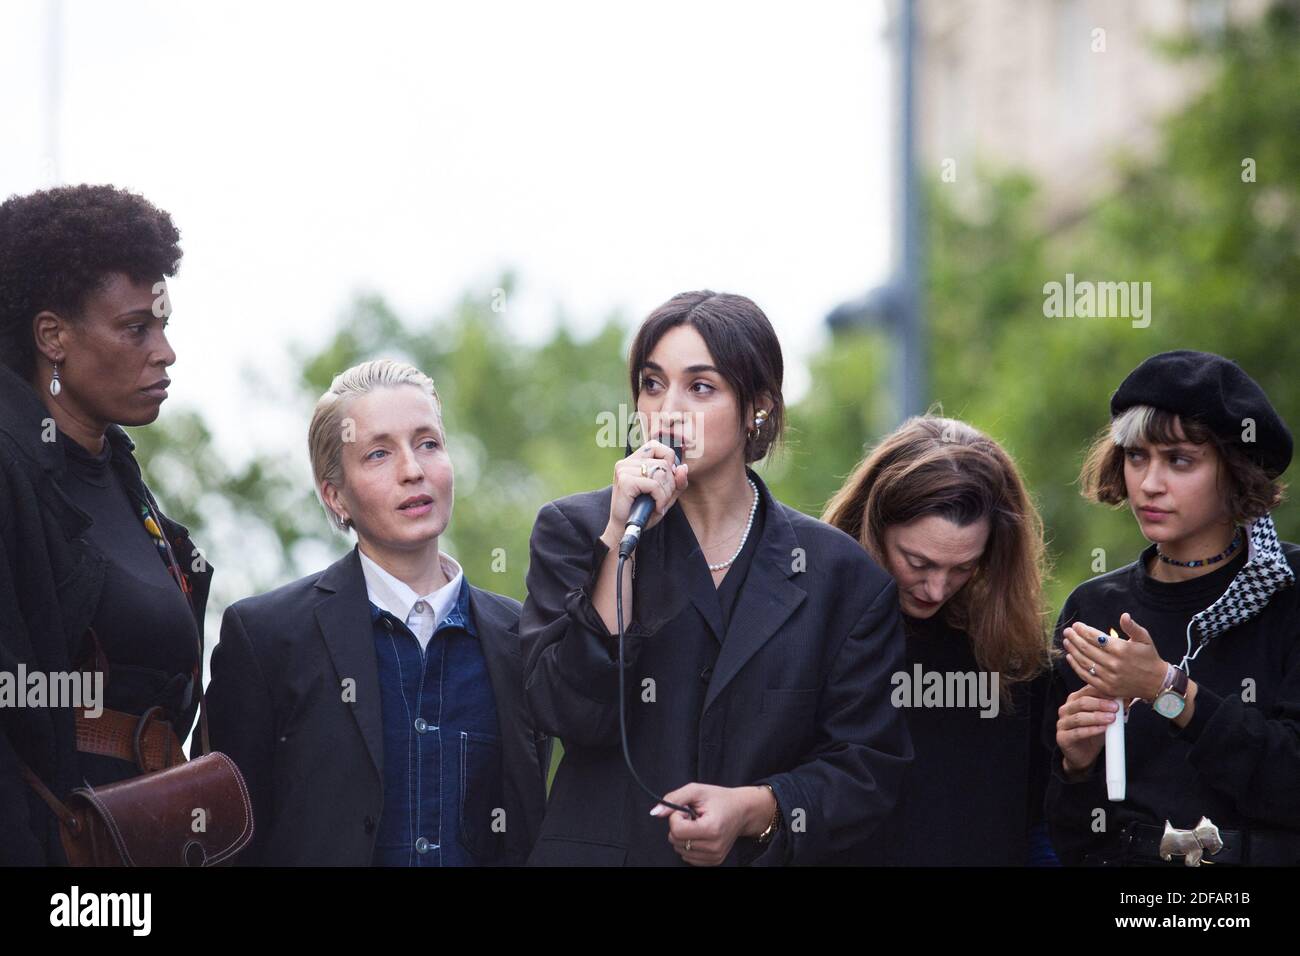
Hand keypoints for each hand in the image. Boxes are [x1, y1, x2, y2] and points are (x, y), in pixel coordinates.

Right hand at [602, 439, 687, 545]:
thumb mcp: (665, 495)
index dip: (668, 460)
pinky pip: (654, 484)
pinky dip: (660, 498)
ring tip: (658, 503)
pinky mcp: (625, 481)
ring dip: (666, 493)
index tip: (667, 480)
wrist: (624, 530)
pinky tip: (656, 507)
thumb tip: (683, 467)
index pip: (656, 446)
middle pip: (663, 463)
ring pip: (661, 473)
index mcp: (633, 461)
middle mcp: (626, 463)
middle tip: (662, 499)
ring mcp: (624, 470)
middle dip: (670, 484)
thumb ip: (676, 482)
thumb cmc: (642, 512)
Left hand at [649, 783, 771, 865]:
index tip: (686, 810)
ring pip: (680, 850)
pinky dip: (689, 845)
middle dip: (678, 826)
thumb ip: (673, 799)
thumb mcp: (696, 790)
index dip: (676, 817)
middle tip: (693, 816)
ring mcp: (714, 856)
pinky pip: (688, 856)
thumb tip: (655, 812)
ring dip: (683, 836)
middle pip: (676, 841)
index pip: (677, 830)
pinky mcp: (714, 861)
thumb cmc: (719, 799)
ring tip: (697, 824)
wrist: (742, 811)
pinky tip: (700, 834)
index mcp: (711, 829)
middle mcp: (714, 847)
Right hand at [1055, 684, 1117, 777]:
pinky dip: (1091, 730)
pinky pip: (1077, 732)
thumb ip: (1110, 709)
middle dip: (1100, 704)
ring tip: (1111, 718)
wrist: (1083, 754)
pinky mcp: (1063, 737)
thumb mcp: (1102, 718)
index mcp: (1074, 700)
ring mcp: (1062, 723)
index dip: (1102, 692)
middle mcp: (1066, 710)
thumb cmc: (1093, 733)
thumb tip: (1126, 699)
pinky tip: (1102, 729)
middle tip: (1115, 707)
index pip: (1087, 691)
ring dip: (1097, 717)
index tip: (1117, 695)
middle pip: (1082, 702)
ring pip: (1079, 717)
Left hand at [1062, 612, 1167, 702]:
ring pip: (1084, 661)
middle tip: (1067, 631)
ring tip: (1066, 641)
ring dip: (1072, 650)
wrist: (1156, 683)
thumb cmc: (1149, 657)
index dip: (1083, 630)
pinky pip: (1086, 676)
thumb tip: (1124, 615)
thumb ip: (1132, 627)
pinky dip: (1075, 666)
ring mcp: (1109, 677)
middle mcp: (1114, 664)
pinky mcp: (1106, 688)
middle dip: (1074, 638)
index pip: (1096, 637)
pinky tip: (1070, 657)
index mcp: (1122, 649)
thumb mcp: (1145, 639)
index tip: (1076, 625)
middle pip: (1087, 648)